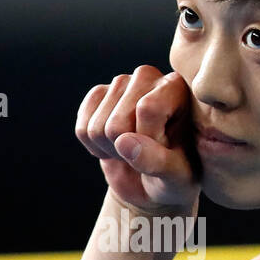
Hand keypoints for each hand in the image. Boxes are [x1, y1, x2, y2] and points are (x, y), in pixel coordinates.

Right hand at [74, 65, 199, 213]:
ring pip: (97, 128)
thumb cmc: (175, 177)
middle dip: (127, 150)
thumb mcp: (176, 177)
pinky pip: (82, 129)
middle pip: (117, 123)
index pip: (147, 109)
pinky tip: (115, 145)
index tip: (163, 151)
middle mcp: (147, 77)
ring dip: (111, 150)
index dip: (148, 140)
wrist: (154, 181)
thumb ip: (156, 160)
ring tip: (133, 149)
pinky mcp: (97, 95)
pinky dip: (94, 148)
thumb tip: (123, 141)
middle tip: (145, 153)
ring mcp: (119, 84)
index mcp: (176, 88)